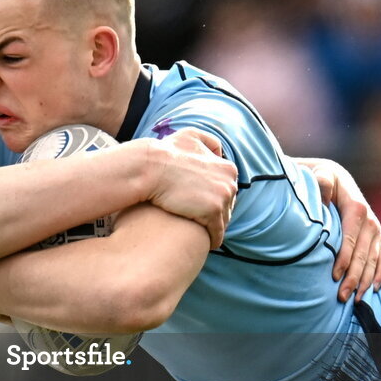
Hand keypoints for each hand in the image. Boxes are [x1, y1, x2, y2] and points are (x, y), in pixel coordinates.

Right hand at [147, 129, 237, 249]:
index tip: (202, 206)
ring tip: (201, 234)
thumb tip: (219, 151)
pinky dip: (213, 239)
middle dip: (216, 213)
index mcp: (228, 169)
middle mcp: (230, 183)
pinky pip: (217, 233)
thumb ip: (208, 141)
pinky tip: (205, 244)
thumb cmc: (166, 152)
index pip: (226, 190)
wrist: (150, 167)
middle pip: (227, 206)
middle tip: (200, 221)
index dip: (214, 198)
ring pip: (223, 221)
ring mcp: (222, 198)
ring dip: (213, 228)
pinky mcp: (212, 213)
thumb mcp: (190, 137)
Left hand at [301, 157, 380, 301]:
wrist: (335, 176)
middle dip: (353, 277)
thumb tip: (323, 195)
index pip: (350, 240)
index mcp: (357, 208)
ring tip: (355, 300)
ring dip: (366, 282)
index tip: (333, 276)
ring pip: (373, 261)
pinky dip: (380, 274)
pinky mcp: (378, 237)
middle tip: (341, 297)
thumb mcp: (321, 175)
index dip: (343, 259)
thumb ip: (322, 183)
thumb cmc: (322, 178)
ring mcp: (376, 231)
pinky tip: (374, 289)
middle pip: (363, 255)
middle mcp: (370, 221)